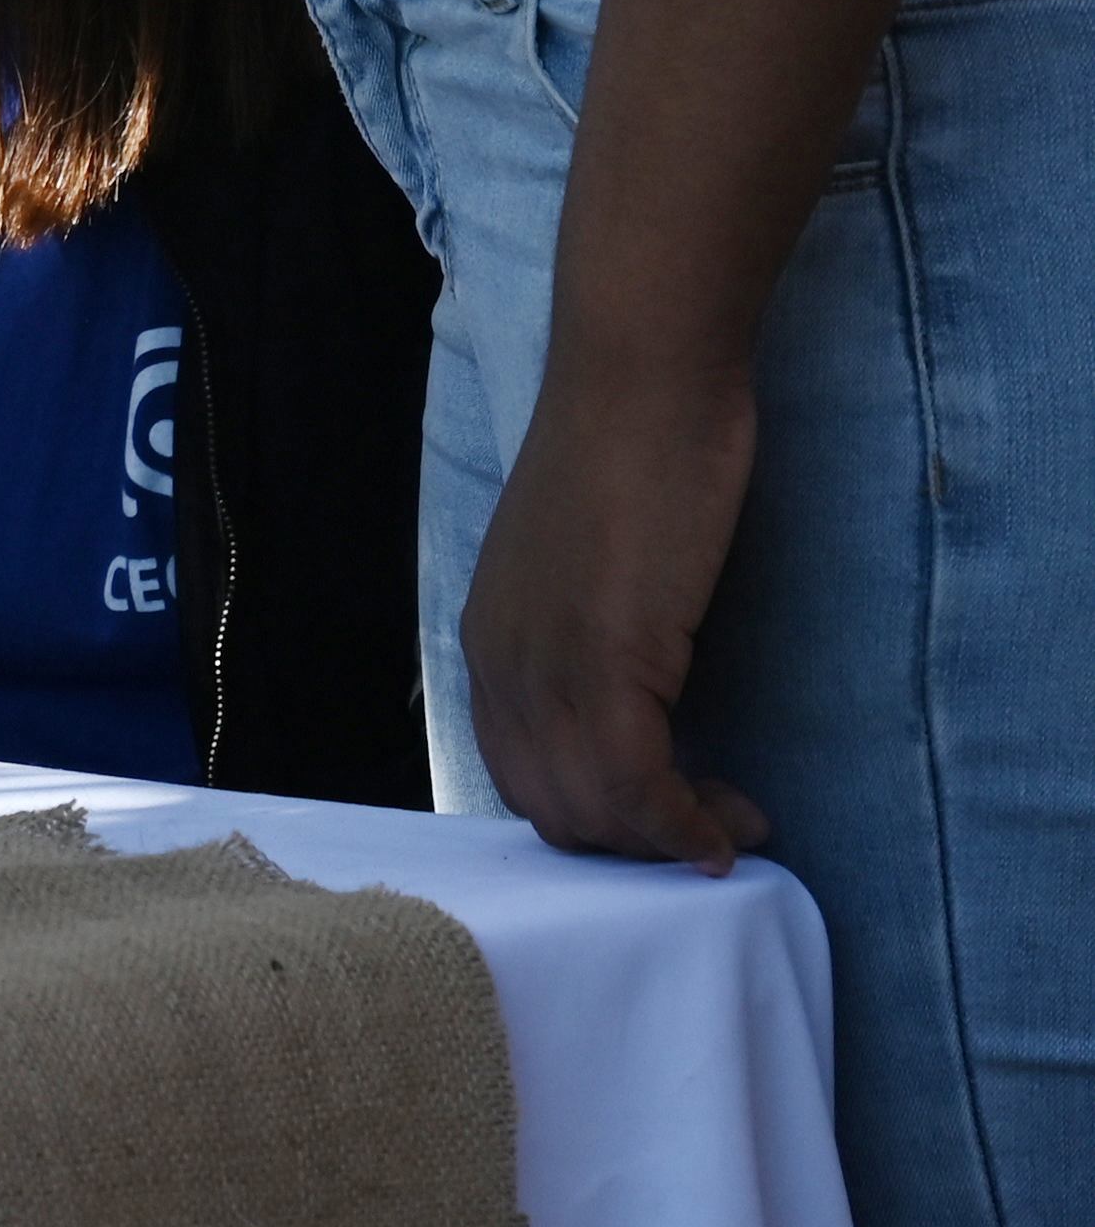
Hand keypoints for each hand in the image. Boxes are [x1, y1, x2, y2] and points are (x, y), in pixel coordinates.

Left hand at [461, 350, 772, 869]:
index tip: (667, 822)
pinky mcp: (604, 653)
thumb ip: (592, 637)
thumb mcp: (591, 569)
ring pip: (592, 807)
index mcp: (489, 642)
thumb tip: (640, 706)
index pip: (522, 774)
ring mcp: (543, 661)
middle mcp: (499, 662)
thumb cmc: (635, 456)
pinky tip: (728, 826)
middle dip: (636, 845)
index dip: (597, 819)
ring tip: (738, 822)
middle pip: (552, 807)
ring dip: (668, 842)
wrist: (643, 381)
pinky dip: (682, 823)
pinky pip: (633, 780)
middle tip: (717, 830)